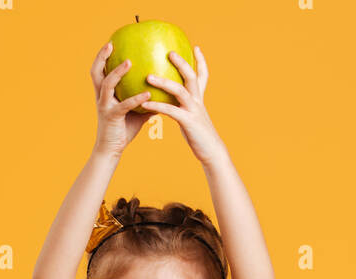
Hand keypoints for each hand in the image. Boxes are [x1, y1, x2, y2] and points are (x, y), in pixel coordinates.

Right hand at [91, 41, 151, 155]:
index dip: (102, 56)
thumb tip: (163, 90)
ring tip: (129, 62)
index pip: (100, 70)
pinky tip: (147, 93)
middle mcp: (101, 97)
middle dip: (101, 57)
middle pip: (95, 72)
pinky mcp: (112, 117)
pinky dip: (135, 99)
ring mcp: (105, 107)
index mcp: (104, 94)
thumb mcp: (135, 112)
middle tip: (111, 43)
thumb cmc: (123, 130)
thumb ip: (146, 100)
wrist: (112, 150)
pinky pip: (124, 105)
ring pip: (107, 84)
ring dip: (117, 72)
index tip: (111, 42)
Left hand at [139, 47, 225, 164]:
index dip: (201, 61)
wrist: (211, 152)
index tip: (196, 47)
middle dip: (182, 63)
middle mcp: (198, 101)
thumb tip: (172, 104)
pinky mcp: (188, 122)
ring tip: (148, 77)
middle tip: (170, 51)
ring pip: (179, 90)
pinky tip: (144, 104)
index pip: (202, 76)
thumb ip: (184, 109)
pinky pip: (170, 111)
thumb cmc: (200, 137)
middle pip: (191, 76)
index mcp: (199, 99)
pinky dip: (157, 106)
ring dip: (163, 82)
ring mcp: (193, 111)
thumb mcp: (193, 119)